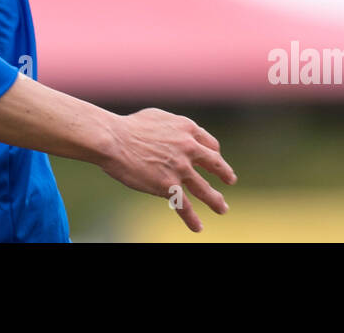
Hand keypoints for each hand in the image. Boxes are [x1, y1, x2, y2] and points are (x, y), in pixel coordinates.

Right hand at [98, 108, 236, 231]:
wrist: (113, 140)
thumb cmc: (129, 127)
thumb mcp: (158, 117)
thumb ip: (173, 126)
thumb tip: (176, 134)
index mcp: (187, 128)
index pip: (209, 144)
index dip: (213, 153)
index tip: (214, 159)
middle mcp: (188, 148)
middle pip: (214, 164)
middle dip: (224, 173)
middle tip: (230, 180)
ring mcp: (180, 168)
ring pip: (204, 189)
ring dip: (215, 200)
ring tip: (222, 208)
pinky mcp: (168, 185)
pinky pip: (184, 206)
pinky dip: (192, 219)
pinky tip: (197, 227)